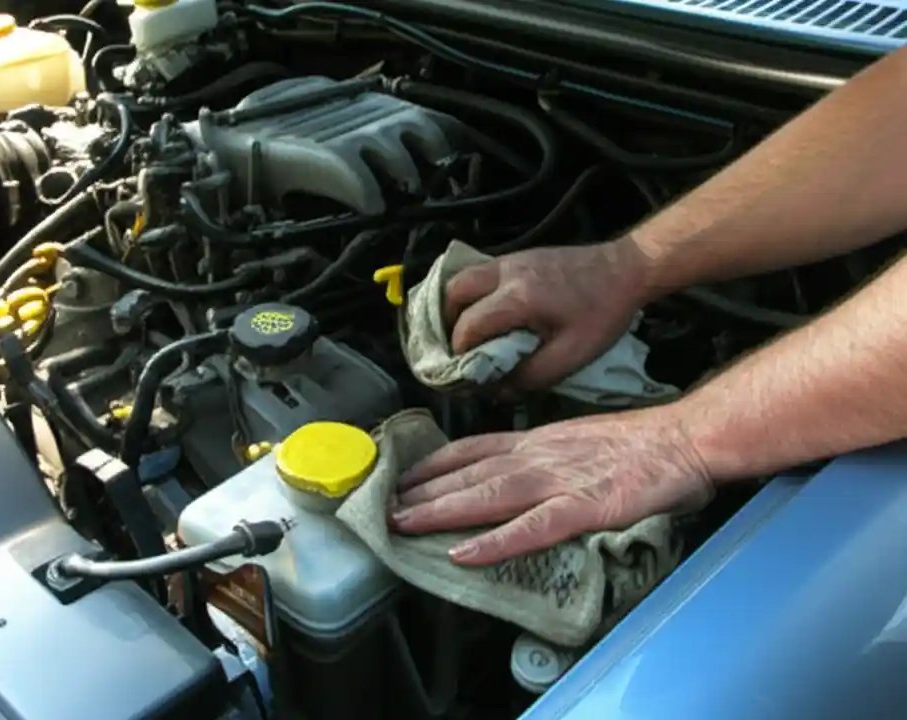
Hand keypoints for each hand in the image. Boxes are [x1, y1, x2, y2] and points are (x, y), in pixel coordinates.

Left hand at [389, 410, 713, 564]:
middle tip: (384, 505)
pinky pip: (531, 528)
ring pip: (487, 497)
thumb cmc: (642, 445)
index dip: (432, 464)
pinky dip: (496, 541)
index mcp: (538, 441)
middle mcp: (538, 455)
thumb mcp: (578, 440)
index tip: (401, 475)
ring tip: (405, 524)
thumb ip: (543, 455)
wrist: (687, 438)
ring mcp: (559, 481)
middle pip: (469, 474)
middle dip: (422, 490)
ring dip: (441, 511)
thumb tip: (514, 469)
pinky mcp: (584, 507)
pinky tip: (467, 553)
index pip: (472, 449)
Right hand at [445, 238, 651, 389]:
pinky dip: (471, 293)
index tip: (467, 371)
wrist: (627, 268)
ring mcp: (510, 259)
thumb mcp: (572, 356)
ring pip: (461, 278)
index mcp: (517, 299)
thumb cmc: (603, 314)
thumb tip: (497, 390)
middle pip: (453, 294)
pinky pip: (479, 272)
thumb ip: (530, 376)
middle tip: (458, 349)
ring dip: (455, 306)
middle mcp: (505, 273)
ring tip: (466, 332)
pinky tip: (485, 312)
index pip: (468, 326)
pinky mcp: (518, 256)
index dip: (460, 353)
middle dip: (447, 325)